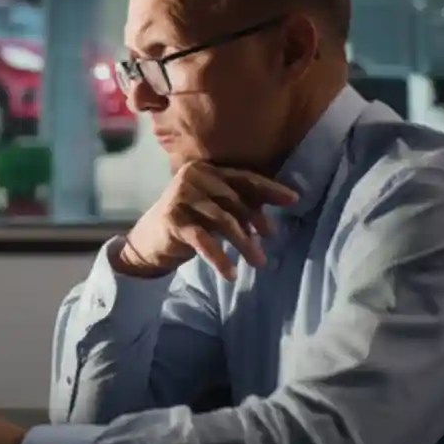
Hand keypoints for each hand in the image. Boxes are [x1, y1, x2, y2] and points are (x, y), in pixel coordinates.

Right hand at [117, 161, 298, 280]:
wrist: (149, 241)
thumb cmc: (189, 221)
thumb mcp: (216, 208)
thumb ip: (240, 203)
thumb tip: (280, 205)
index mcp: (206, 169)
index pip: (243, 178)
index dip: (269, 189)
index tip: (294, 200)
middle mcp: (192, 177)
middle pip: (234, 200)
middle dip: (256, 221)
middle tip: (271, 238)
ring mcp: (181, 197)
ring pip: (223, 220)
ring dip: (244, 243)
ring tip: (259, 262)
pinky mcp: (173, 220)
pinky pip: (204, 241)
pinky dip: (219, 258)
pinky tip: (230, 273)